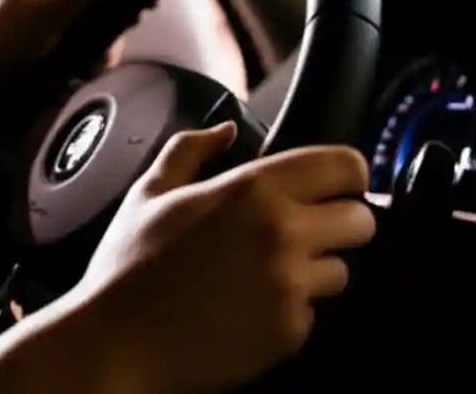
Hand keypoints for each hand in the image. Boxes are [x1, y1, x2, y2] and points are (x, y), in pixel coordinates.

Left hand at [0, 0, 128, 100]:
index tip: (144, 7)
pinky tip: (71, 76)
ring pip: (84, 19)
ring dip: (92, 46)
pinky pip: (67, 39)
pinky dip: (75, 57)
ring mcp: (34, 8)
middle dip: (106, 24)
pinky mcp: (31, 35)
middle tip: (104, 53)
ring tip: (84, 70)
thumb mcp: (52, 15)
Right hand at [0, 124, 376, 392]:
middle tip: (303, 234)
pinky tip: (247, 309)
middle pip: (361, 221)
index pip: (346, 166)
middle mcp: (282, 233)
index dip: (346, 175)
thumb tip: (227, 130)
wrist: (115, 345)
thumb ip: (192, 149)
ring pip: (341, 271)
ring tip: (266, 276)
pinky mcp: (288, 332)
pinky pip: (312, 314)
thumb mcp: (149, 193)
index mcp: (253, 189)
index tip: (334, 187)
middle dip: (338, 224)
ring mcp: (289, 286)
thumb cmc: (126, 268)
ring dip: (315, 271)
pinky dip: (289, 312)